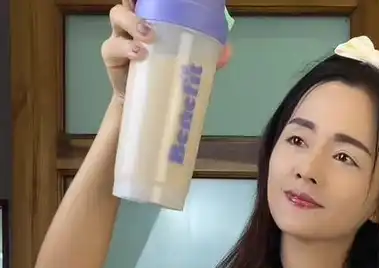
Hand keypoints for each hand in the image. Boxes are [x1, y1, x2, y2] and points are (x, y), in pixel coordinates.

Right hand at [103, 1, 231, 100]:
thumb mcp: (188, 64)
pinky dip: (125, 48)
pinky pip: (112, 46)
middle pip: (129, 0)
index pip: (147, 0)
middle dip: (138, 3)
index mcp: (152, 18)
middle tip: (155, 23)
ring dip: (132, 22)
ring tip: (147, 39)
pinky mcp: (112, 55)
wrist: (149, 106)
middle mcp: (134, 22)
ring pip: (117, 15)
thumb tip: (228, 52)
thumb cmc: (167, 76)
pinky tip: (138, 55)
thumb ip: (207, 56)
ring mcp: (120, 36)